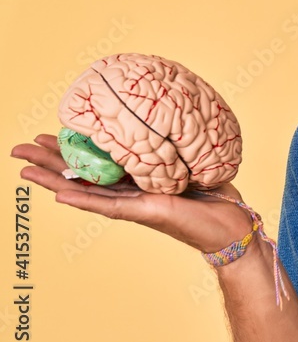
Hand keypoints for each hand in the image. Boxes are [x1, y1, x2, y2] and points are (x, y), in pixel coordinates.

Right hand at [11, 134, 252, 252]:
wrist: (232, 223)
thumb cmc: (215, 193)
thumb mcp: (190, 162)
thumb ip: (172, 147)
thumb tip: (165, 118)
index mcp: (138, 178)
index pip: (96, 162)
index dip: (71, 149)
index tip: (47, 134)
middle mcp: (130, 193)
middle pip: (81, 176)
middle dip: (50, 162)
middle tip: (20, 149)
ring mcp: (134, 205)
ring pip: (85, 192)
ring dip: (54, 181)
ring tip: (24, 170)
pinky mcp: (145, 213)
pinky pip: (109, 206)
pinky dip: (85, 200)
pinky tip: (60, 194)